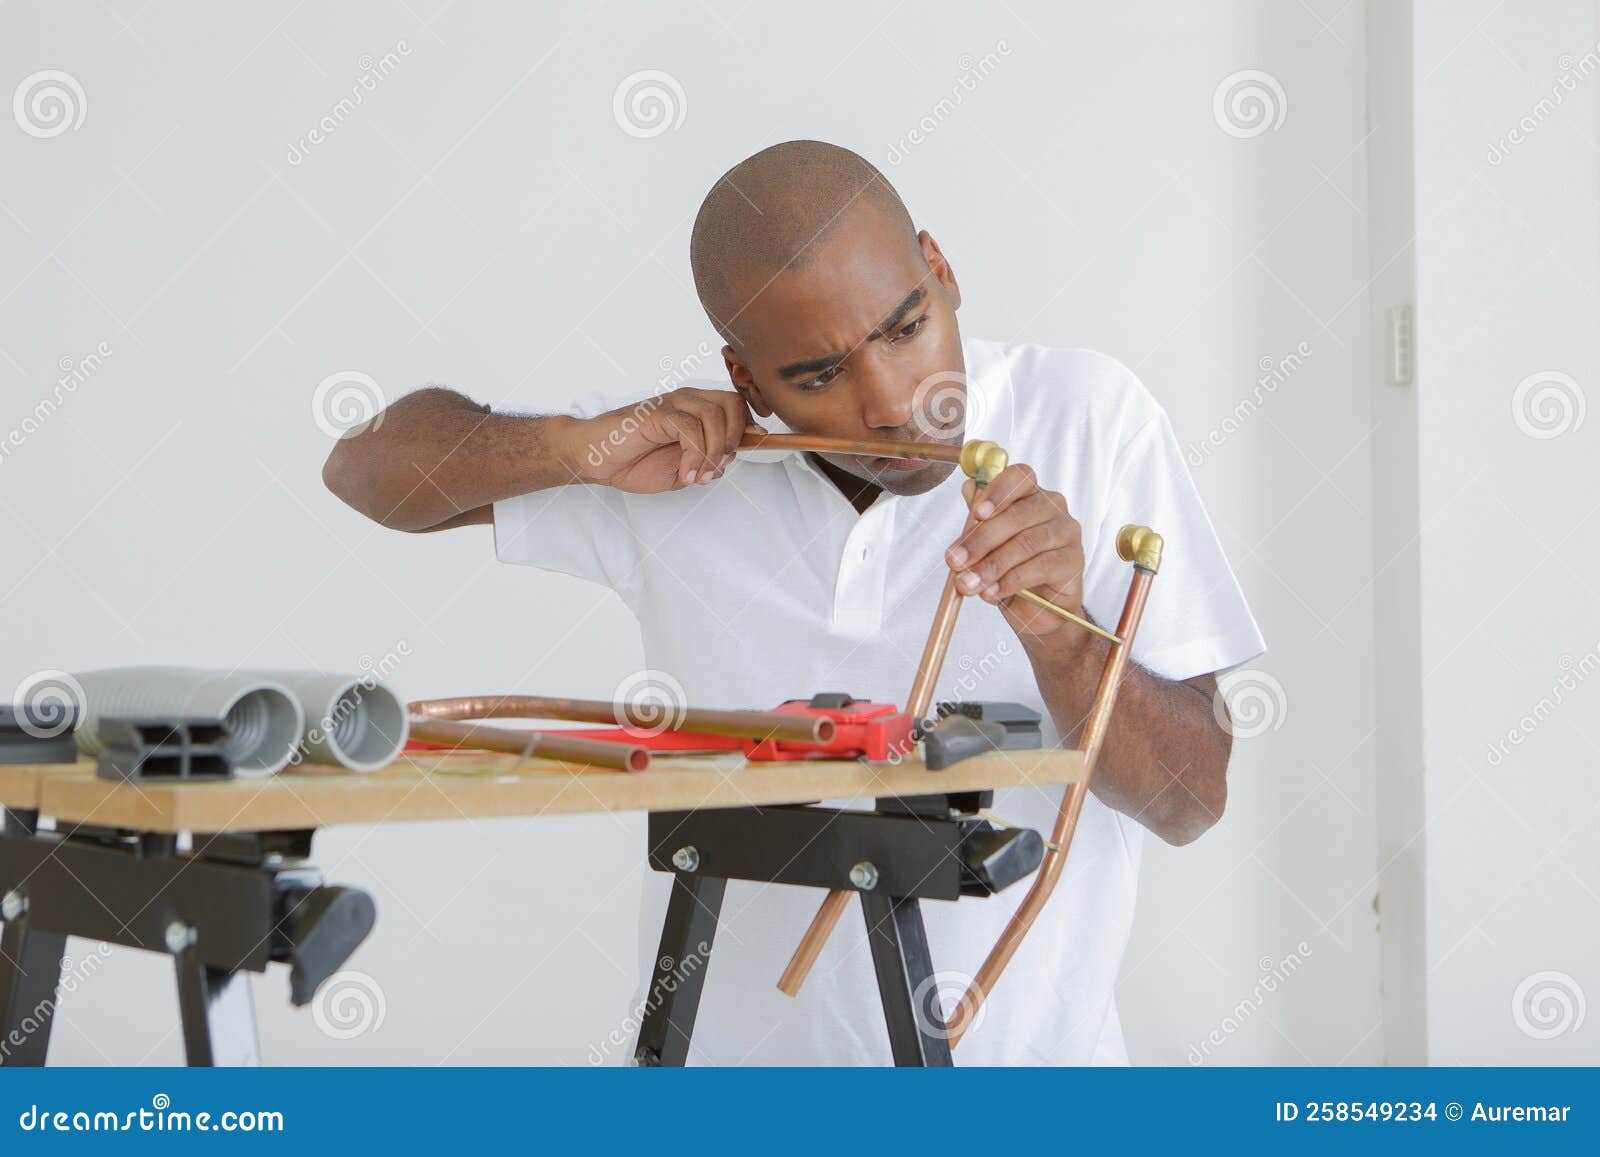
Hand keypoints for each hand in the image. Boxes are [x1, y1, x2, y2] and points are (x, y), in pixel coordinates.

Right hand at [570, 387, 763, 493]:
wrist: (595, 458)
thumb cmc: (634, 461)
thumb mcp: (683, 468)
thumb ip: (708, 460)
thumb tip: (732, 457)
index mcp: (696, 410)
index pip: (736, 405)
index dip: (750, 426)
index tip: (751, 447)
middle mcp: (687, 400)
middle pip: (733, 403)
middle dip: (736, 438)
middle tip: (718, 466)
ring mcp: (671, 404)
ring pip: (714, 415)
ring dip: (714, 452)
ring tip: (698, 476)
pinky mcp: (657, 413)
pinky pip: (689, 428)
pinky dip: (694, 456)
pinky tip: (685, 474)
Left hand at [943, 463, 1086, 639]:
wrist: (1037, 608)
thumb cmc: (1010, 568)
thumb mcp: (986, 545)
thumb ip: (978, 519)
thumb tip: (968, 488)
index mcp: (1029, 493)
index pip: (1019, 477)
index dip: (997, 492)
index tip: (977, 513)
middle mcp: (1052, 506)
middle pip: (1017, 515)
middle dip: (981, 540)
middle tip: (955, 561)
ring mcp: (1066, 532)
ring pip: (1026, 543)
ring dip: (992, 565)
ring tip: (969, 584)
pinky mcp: (1074, 560)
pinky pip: (1041, 567)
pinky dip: (1012, 581)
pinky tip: (993, 591)